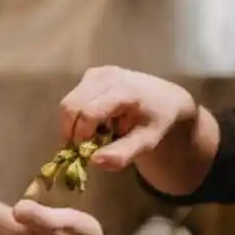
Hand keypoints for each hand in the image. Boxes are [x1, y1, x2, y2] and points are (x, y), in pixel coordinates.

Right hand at [59, 66, 197, 171]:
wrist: (166, 98)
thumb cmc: (158, 120)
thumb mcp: (147, 141)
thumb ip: (123, 153)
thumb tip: (93, 161)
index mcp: (124, 90)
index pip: (89, 113)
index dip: (81, 136)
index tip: (87, 153)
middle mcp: (107, 76)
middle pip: (71, 106)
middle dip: (72, 131)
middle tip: (84, 148)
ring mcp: (98, 73)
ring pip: (68, 102)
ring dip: (74, 124)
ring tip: (94, 135)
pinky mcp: (92, 74)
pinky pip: (73, 98)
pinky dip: (77, 115)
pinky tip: (95, 122)